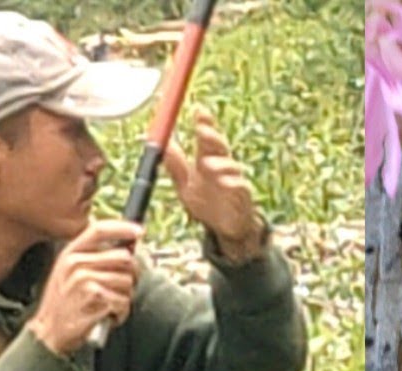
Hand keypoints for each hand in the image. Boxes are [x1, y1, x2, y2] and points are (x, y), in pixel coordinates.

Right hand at [27, 219, 142, 355]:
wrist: (49, 332)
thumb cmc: (63, 304)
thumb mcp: (68, 273)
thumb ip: (92, 257)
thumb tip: (126, 248)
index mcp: (70, 253)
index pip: (99, 230)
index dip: (123, 228)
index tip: (139, 232)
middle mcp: (76, 263)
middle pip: (124, 258)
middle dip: (130, 275)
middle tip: (120, 288)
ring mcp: (85, 279)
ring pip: (127, 281)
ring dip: (124, 297)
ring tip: (108, 304)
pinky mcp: (95, 297)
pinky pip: (124, 301)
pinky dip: (121, 312)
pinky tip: (108, 314)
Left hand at [162, 109, 265, 263]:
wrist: (224, 229)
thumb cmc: (206, 204)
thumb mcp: (185, 185)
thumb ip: (175, 166)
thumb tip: (159, 143)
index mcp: (207, 160)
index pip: (206, 137)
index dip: (204, 123)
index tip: (198, 110)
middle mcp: (222, 166)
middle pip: (219, 146)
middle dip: (211, 137)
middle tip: (201, 130)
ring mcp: (234, 180)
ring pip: (230, 166)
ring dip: (219, 163)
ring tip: (207, 164)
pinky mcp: (242, 195)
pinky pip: (240, 186)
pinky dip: (232, 183)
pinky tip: (225, 182)